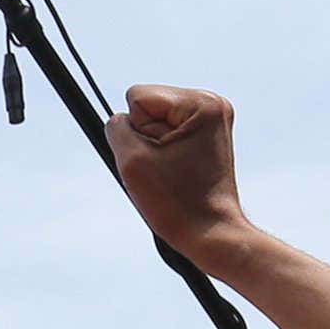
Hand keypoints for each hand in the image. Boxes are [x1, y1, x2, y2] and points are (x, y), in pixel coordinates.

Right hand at [107, 84, 253, 266]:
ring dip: (154, 146)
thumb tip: (120, 118)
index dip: (135, 131)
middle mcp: (212, 102)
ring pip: (156, 120)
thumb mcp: (132, 160)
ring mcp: (213, 117)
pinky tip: (177, 170)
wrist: (209, 231)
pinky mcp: (209, 134)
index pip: (138, 96)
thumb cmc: (175, 202)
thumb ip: (116, 128)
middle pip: (148, 106)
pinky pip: (169, 131)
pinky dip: (165, 151)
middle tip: (165, 168)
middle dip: (146, 137)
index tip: (157, 158)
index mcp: (200, 103)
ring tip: (172, 171)